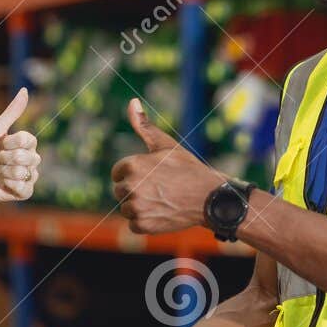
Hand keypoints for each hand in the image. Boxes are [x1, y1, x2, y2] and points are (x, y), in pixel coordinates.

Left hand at [0, 88, 40, 204]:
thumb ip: (11, 112)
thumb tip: (25, 90)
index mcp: (27, 144)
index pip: (28, 139)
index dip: (10, 142)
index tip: (0, 145)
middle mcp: (32, 159)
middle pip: (26, 156)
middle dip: (5, 158)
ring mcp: (31, 176)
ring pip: (24, 172)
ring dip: (5, 172)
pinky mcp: (26, 192)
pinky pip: (24, 188)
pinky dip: (10, 185)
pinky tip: (4, 184)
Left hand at [111, 99, 224, 233]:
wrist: (209, 198)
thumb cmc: (187, 169)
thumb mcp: (166, 145)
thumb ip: (144, 125)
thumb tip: (131, 101)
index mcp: (133, 165)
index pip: (118, 172)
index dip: (134, 173)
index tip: (151, 176)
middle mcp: (131, 186)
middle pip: (120, 191)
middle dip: (136, 190)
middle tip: (159, 189)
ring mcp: (137, 207)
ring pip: (126, 208)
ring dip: (140, 206)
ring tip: (162, 200)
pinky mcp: (142, 225)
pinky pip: (133, 224)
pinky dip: (145, 221)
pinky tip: (162, 213)